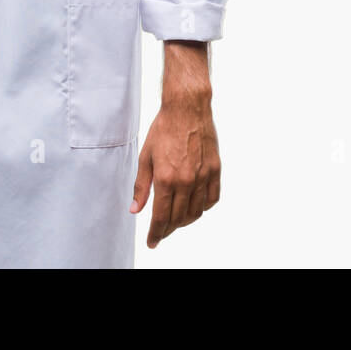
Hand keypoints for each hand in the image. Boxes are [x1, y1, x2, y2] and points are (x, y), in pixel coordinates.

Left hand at [131, 87, 220, 248]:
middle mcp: (186, 180)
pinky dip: (203, 207)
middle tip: (161, 231)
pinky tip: (195, 205)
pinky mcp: (215, 169)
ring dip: (185, 221)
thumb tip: (135, 210)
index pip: (161, 217)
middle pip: (179, 219)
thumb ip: (141, 186)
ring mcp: (203, 175)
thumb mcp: (146, 157)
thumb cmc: (164, 129)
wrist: (187, 107)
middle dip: (168, 230)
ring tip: (176, 220)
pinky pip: (212, 198)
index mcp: (166, 178)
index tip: (152, 242)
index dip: (155, 234)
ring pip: (196, 212)